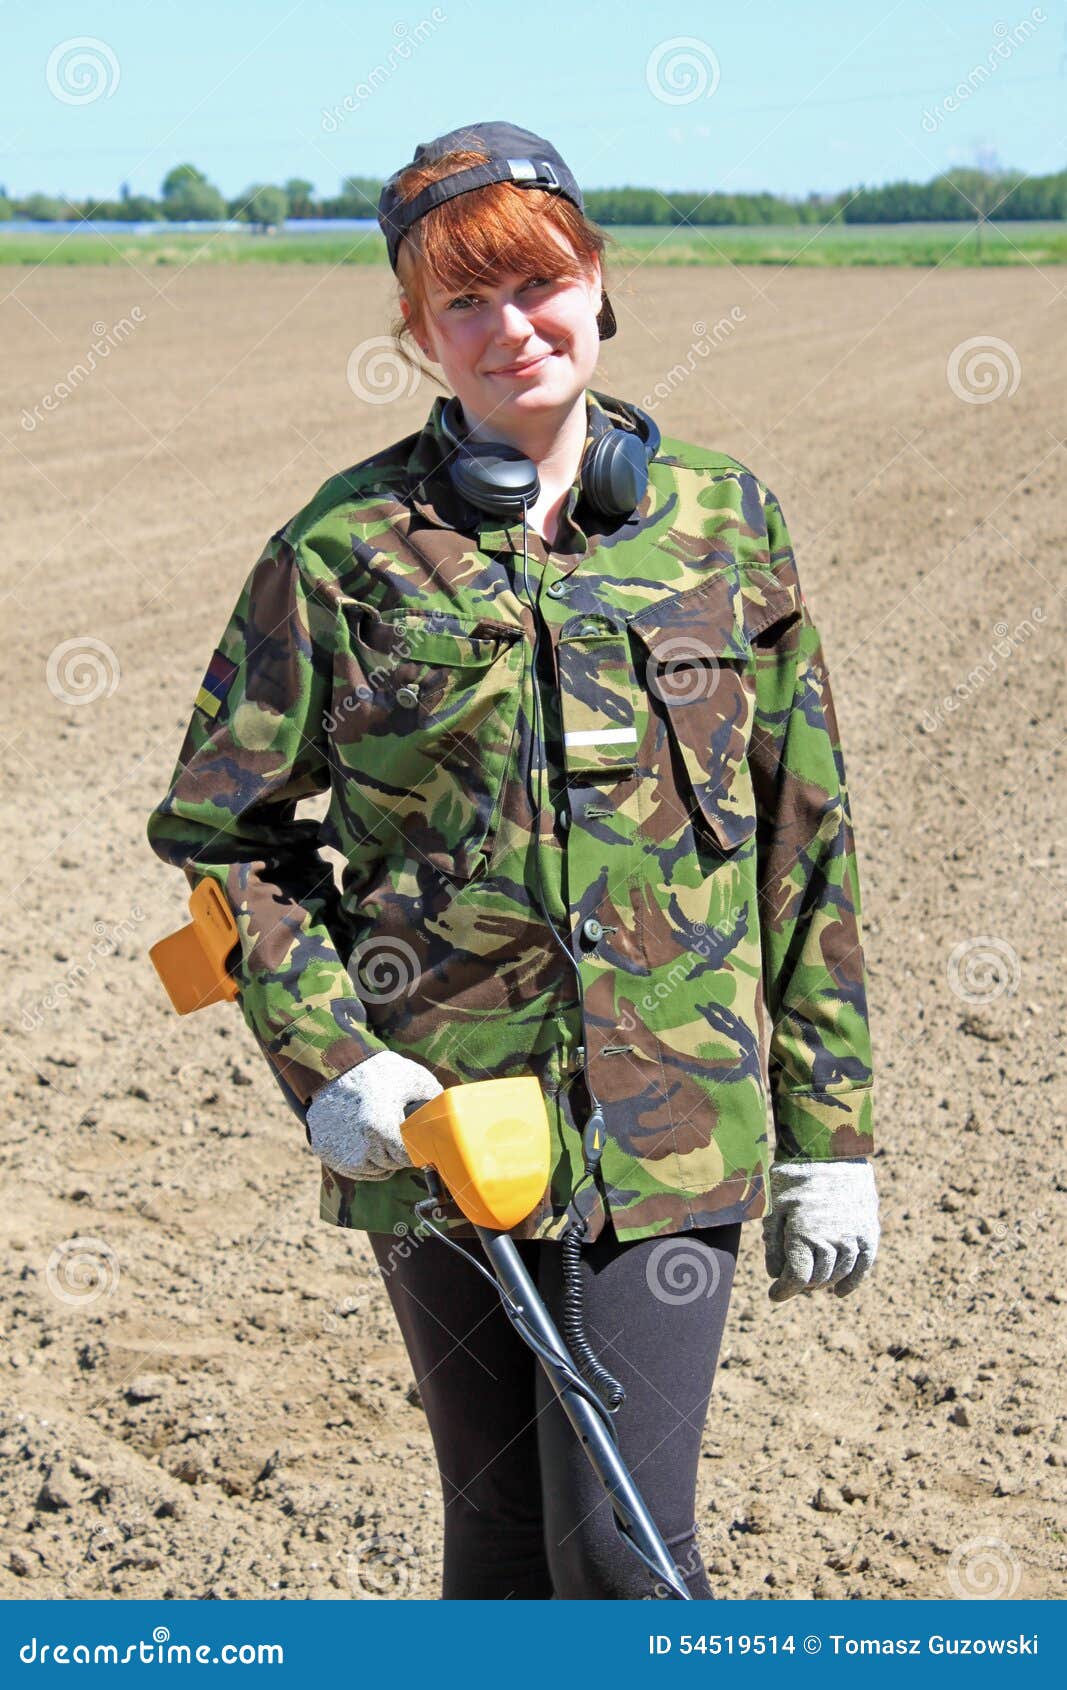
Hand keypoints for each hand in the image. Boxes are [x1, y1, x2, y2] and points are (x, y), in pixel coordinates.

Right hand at [306, 1051, 442, 1180]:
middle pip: (391, 1165)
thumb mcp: (416, 1080)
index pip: (408, 1159)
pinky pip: (352, 1167)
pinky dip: (361, 1158)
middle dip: (399, 1152)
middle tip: (400, 1131)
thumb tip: (450, 1121)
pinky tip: (365, 1138)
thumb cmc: (378, 1071)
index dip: (417, 1150)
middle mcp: (358, 1147)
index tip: (419, 1140)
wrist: (334, 1062)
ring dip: (381, 1159)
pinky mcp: (324, 1150)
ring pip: (372, 1170)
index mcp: (382, 1130)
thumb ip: (435, 1104)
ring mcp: (338, 1152)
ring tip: (382, 1132)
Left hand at [763, 1158, 878, 1303]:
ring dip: (824, 1283)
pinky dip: (852, 1282)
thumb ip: (773, 1243)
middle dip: (802, 1285)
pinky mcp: (868, 1231)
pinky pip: (864, 1265)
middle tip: (791, 1282)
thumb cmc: (794, 1177)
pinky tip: (839, 1292)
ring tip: (811, 1282)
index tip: (774, 1295)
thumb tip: (775, 1275)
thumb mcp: (774, 1206)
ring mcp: (853, 1236)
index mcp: (804, 1234)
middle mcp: (831, 1239)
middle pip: (817, 1278)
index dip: (784, 1290)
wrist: (830, 1150)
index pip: (796, 1278)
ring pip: (839, 1273)